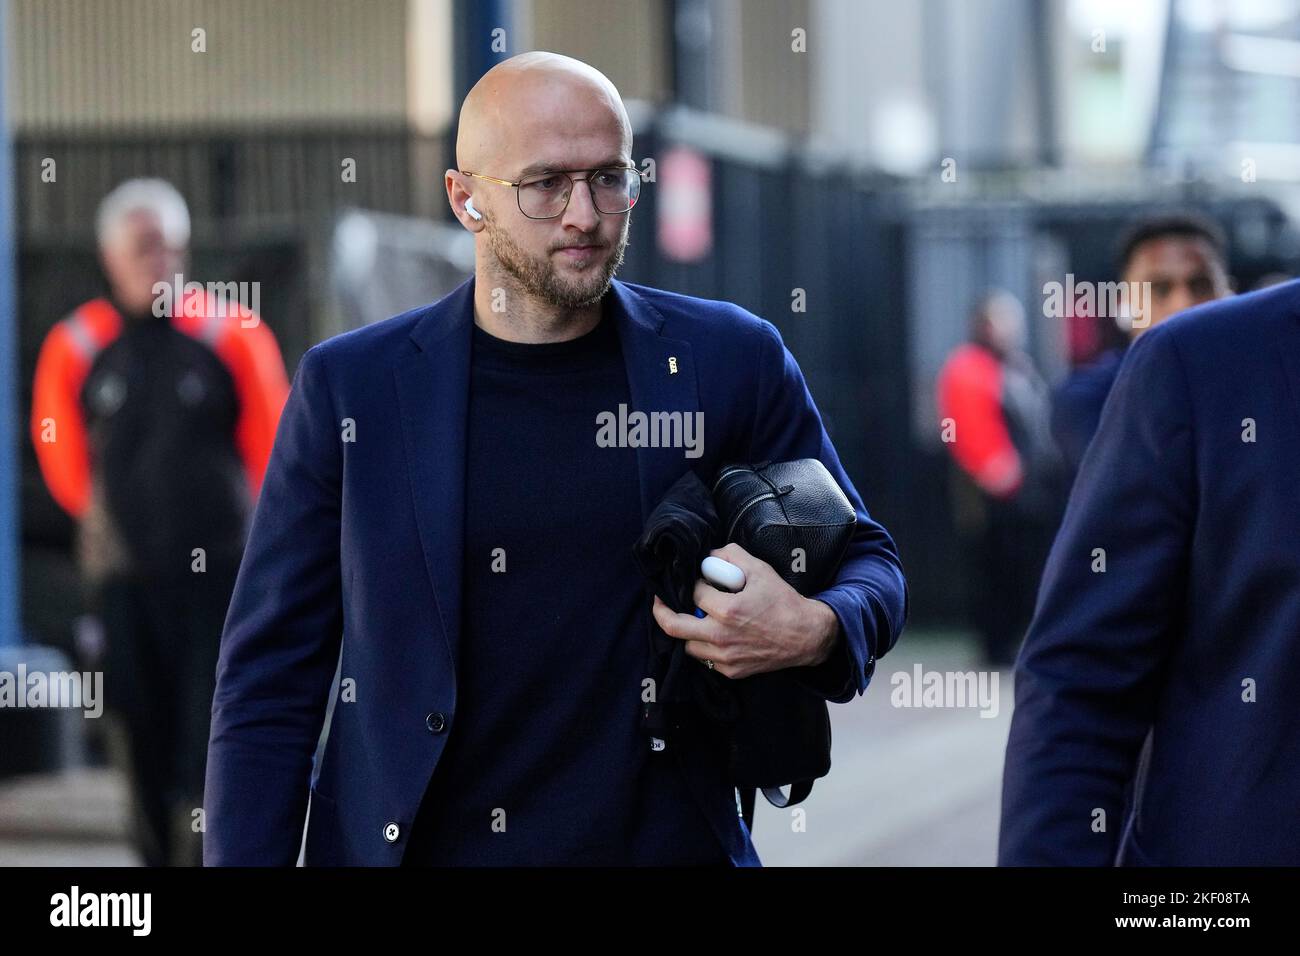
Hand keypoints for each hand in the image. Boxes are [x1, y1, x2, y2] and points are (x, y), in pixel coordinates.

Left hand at [650, 542, 840, 679]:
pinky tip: (714, 634)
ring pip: (687, 645)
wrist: (806, 637)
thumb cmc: (783, 602)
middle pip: (673, 626)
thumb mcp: (760, 570)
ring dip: (688, 631)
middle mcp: (721, 637)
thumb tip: (709, 555)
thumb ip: (731, 557)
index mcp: (727, 610)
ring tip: (695, 619)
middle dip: (661, 611)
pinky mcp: (731, 671)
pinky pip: (705, 659)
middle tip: (660, 601)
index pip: (694, 593)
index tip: (700, 580)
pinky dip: (704, 646)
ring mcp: (725, 657)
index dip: (695, 583)